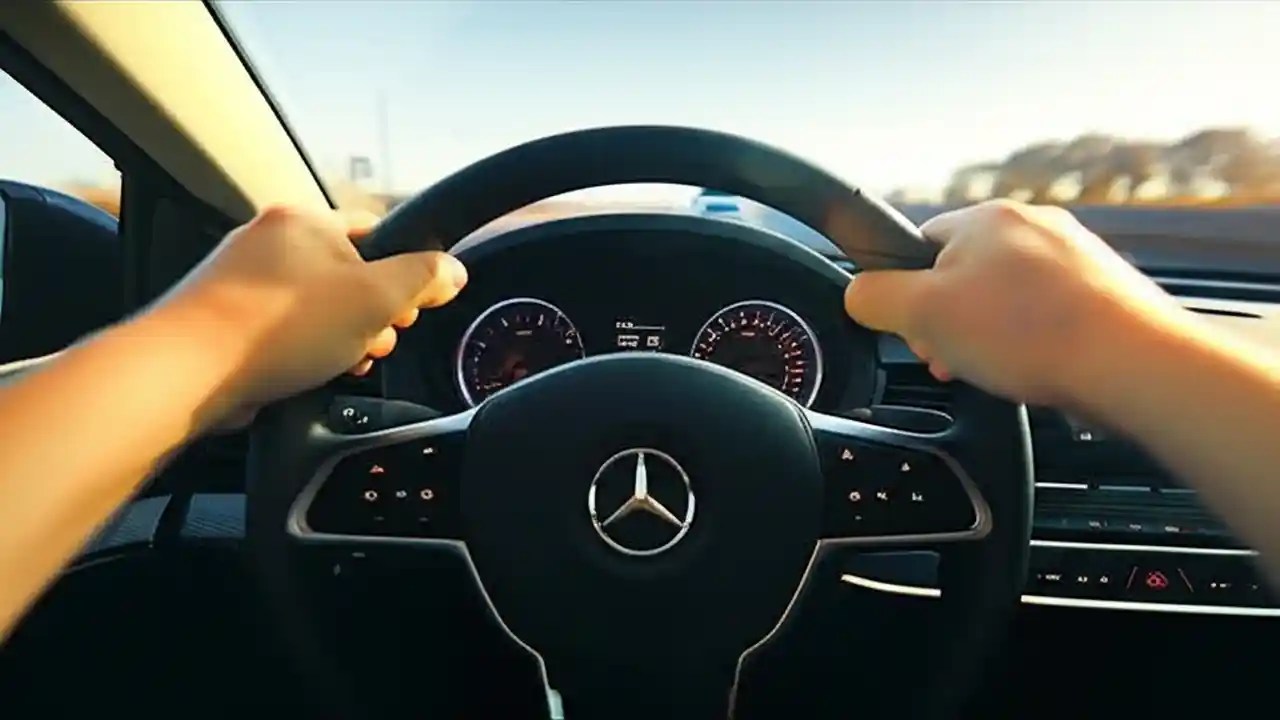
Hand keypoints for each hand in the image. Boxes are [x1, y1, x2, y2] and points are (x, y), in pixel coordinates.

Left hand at [152, 206, 467, 426]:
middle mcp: (268, 239)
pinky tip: (307, 374)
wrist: (189, 372)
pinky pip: (284, 331)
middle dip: (372, 314)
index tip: (411, 307)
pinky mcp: (225, 320)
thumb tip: (452, 269)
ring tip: (341, 361)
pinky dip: (303, 352)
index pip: (377, 231)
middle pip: (349, 273)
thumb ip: (424, 278)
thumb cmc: (279, 327)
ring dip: (342, 338)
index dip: (404, 272)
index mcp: (303, 218)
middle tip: (375, 339)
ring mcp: (241, 280)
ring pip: (317, 307)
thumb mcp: (376, 298)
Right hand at [843, 199, 1186, 406]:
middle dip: (951, 322)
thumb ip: (874, 297)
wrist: (1132, 364)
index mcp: (985, 217)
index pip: (917, 247)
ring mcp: (1075, 257)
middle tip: (954, 358)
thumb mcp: (922, 314)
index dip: (906, 296)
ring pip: (1007, 298)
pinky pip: (1048, 316)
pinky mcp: (1105, 293)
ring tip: (1001, 369)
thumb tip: (857, 294)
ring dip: (991, 336)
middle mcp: (1033, 224)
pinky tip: (1039, 368)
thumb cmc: (1031, 333)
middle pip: (963, 275)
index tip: (915, 333)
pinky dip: (1035, 343)